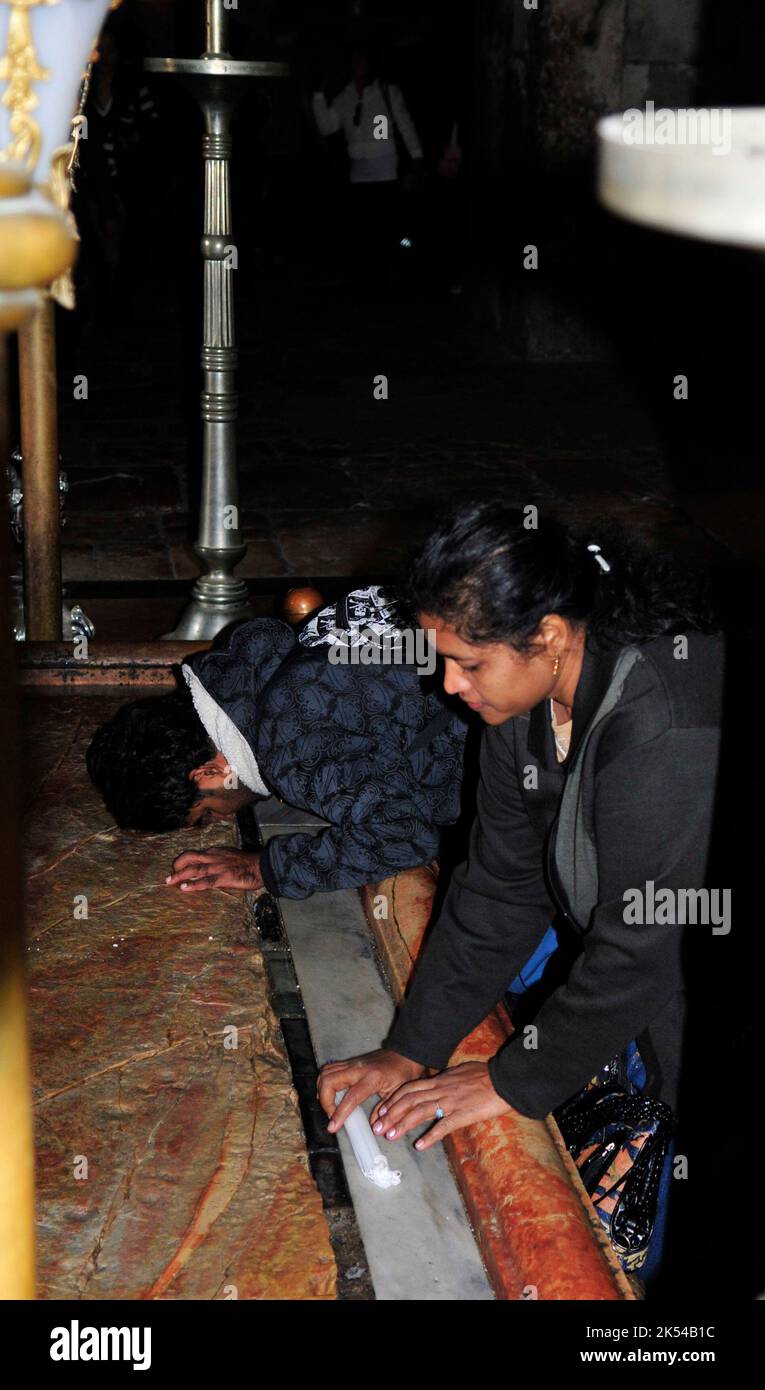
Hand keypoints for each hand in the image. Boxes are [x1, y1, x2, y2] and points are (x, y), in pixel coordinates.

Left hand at [165, 848, 262, 892]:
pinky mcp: (223, 878)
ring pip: (194, 869)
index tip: (176, 867)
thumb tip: (209, 867)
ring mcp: (218, 867)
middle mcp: (214, 857)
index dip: (183, 860)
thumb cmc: (248, 863)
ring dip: (180, 876)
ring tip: (170, 882)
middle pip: (190, 858)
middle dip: (177, 866)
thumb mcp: (230, 856)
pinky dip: (193, 885)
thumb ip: (219, 860)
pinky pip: (205, 882)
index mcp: (215, 852)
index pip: (195, 854)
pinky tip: (184, 888)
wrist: (260, 866)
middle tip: (169, 876)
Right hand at [317, 1050, 425, 1131]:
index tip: (333, 1126)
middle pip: (329, 1081)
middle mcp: (358, 1069)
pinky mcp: (348, 1062)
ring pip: (325, 1073)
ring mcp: (352, 1064)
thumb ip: (384, 1111)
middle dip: (324, 1101)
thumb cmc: (403, 1073)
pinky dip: (324, 1082)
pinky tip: (329, 1093)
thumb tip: (374, 1127)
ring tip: (329, 1106)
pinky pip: (328, 1069)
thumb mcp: (397, 1095)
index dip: (339, 1113)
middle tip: (331, 1115)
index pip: (351, 1097)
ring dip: (322, 1091)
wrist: (405, 1054)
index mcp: (372, 1078)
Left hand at [369, 1060, 511, 1150]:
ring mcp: (451, 1102)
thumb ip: (446, 1079)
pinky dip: (430, 1136)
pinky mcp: (463, 1114)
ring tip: (390, 1136)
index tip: (382, 1112)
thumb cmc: (485, 1075)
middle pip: (409, 1100)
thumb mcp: (460, 1072)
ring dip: (403, 1124)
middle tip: (378, 1128)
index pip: (409, 1089)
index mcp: (439, 1080)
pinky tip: (420, 1145)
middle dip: (391, 1114)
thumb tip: (436, 1083)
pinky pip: (443, 1126)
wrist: (503, 1080)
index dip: (393, 1100)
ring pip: (421, 1112)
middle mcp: (440, 1089)